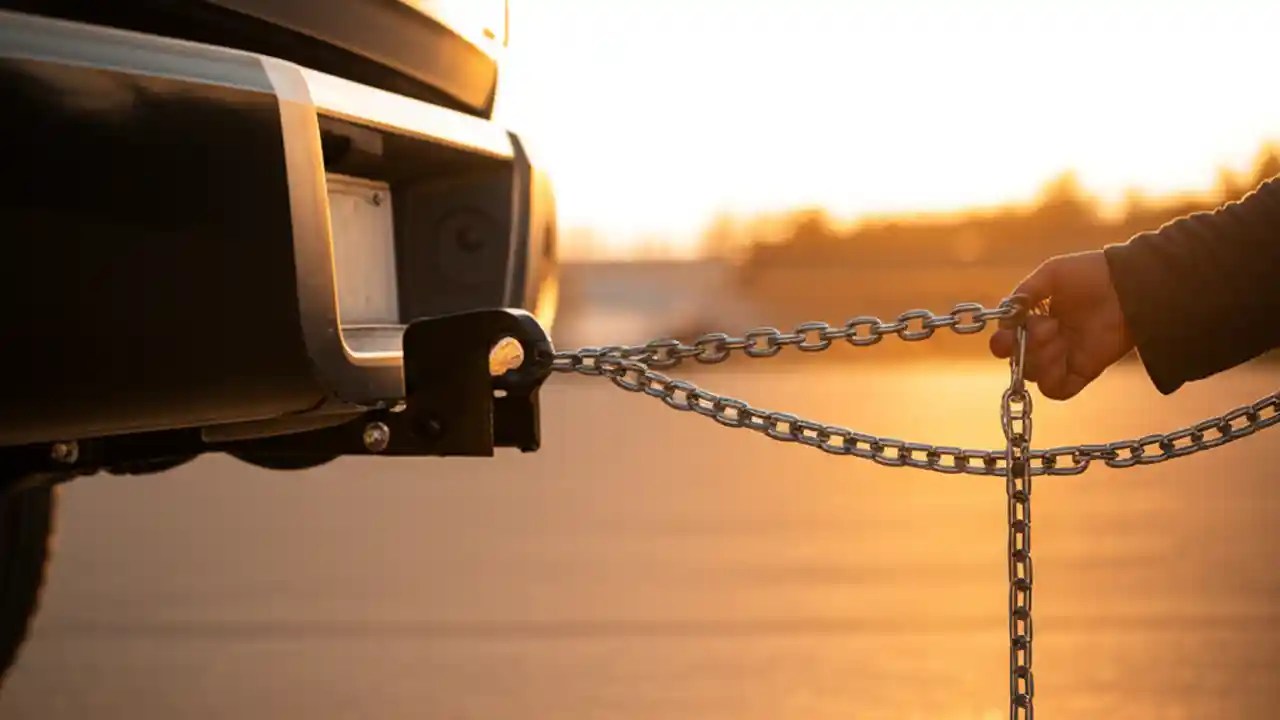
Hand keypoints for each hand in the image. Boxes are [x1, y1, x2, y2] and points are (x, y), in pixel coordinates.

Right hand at [989, 251, 1133, 399]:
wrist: (1129, 286)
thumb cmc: (1092, 274)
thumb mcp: (1052, 274)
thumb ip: (1025, 293)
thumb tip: (1006, 318)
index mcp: (1036, 320)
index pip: (1008, 340)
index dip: (1003, 341)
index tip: (1009, 334)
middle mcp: (1047, 342)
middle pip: (1018, 360)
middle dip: (1024, 346)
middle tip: (1047, 327)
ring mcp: (1064, 358)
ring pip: (1034, 375)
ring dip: (1040, 358)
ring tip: (1059, 335)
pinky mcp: (1083, 371)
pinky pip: (1057, 390)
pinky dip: (1052, 380)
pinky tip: (1062, 358)